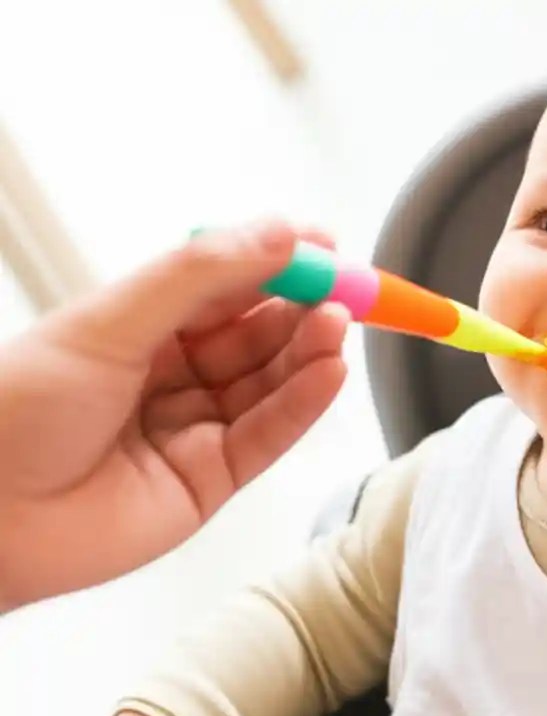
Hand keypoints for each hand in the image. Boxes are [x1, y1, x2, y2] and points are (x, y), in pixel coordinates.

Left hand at [0, 222, 349, 610]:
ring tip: (338, 324)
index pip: (227, 284)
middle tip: (344, 289)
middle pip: (259, 333)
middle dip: (304, 307)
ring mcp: (194, 426)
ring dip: (310, 351)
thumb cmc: (15, 410)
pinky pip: (269, 435)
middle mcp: (172, 372)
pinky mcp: (211, 480)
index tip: (324, 243)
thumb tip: (279, 233)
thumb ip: (201, 276)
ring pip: (271, 382)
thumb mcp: (110, 322)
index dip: (278, 262)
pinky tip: (330, 372)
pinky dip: (304, 403)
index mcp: (141, 325)